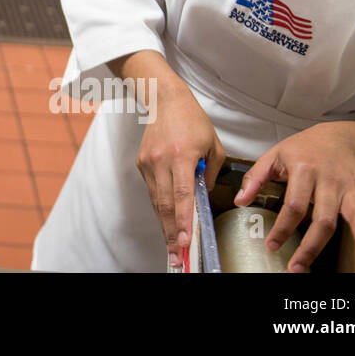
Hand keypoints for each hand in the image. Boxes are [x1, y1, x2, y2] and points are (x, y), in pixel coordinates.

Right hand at [134, 77, 225, 267]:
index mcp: (181, 155)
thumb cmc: (192, 120)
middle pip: (166, 204)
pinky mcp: (141, 163)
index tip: (186, 239)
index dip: (184, 220)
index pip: (182, 194)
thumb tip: (204, 196)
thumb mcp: (213, 145)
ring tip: (172, 246)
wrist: (164, 100)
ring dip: (165, 225)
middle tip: (177, 255)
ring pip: (157, 201)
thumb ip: (211, 173)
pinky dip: (161, 208)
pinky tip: (167, 222)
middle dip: (172, 233)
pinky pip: (153, 191)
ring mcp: (148, 163)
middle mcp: (161, 160)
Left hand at [235, 122, 354, 271]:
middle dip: (311, 247)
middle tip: (297, 268)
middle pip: (324, 219)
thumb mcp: (274, 155)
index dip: (283, 228)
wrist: (339, 137)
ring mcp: (351, 187)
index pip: (294, 205)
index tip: (272, 245)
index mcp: (304, 169)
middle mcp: (330, 180)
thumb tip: (239, 201)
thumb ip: (255, 177)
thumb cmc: (303, 148)